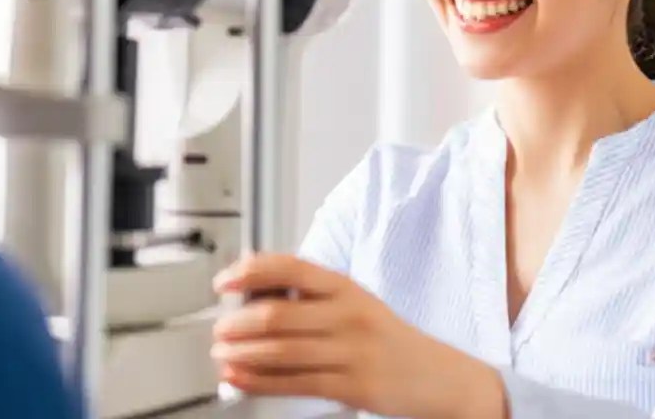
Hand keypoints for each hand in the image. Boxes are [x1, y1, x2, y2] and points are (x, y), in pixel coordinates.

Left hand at [211, 253, 506, 418]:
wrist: (434, 375)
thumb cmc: (387, 339)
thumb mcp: (354, 304)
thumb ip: (311, 298)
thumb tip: (253, 294)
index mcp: (345, 287)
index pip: (291, 268)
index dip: (251, 271)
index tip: (224, 281)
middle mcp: (348, 314)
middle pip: (279, 314)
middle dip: (238, 323)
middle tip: (219, 328)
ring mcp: (350, 351)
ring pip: (281, 351)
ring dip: (242, 354)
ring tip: (222, 355)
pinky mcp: (350, 385)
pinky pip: (294, 383)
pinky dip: (258, 382)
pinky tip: (238, 379)